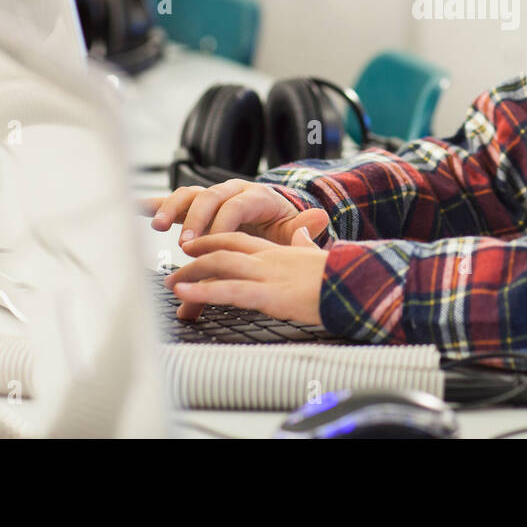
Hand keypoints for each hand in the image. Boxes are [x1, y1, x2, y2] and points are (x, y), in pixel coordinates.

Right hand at [141, 178, 329, 248]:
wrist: (269, 221)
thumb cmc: (279, 230)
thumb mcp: (293, 231)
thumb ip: (302, 229)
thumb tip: (320, 216)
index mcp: (256, 196)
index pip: (237, 205)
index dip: (223, 223)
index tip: (213, 243)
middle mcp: (230, 190)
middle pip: (209, 197)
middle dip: (196, 219)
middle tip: (185, 243)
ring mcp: (210, 197)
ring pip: (188, 194)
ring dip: (171, 208)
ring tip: (158, 226)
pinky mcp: (193, 206)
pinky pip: (172, 201)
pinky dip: (152, 203)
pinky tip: (131, 207)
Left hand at [163, 228, 327, 324]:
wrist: (357, 285)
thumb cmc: (340, 276)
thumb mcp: (318, 256)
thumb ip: (306, 243)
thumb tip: (305, 231)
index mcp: (278, 251)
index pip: (238, 237)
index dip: (212, 237)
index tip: (193, 245)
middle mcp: (268, 258)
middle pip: (221, 248)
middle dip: (194, 259)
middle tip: (174, 270)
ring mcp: (267, 274)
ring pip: (219, 265)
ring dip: (190, 274)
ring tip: (170, 284)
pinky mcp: (269, 294)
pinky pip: (228, 290)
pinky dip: (202, 292)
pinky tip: (184, 295)